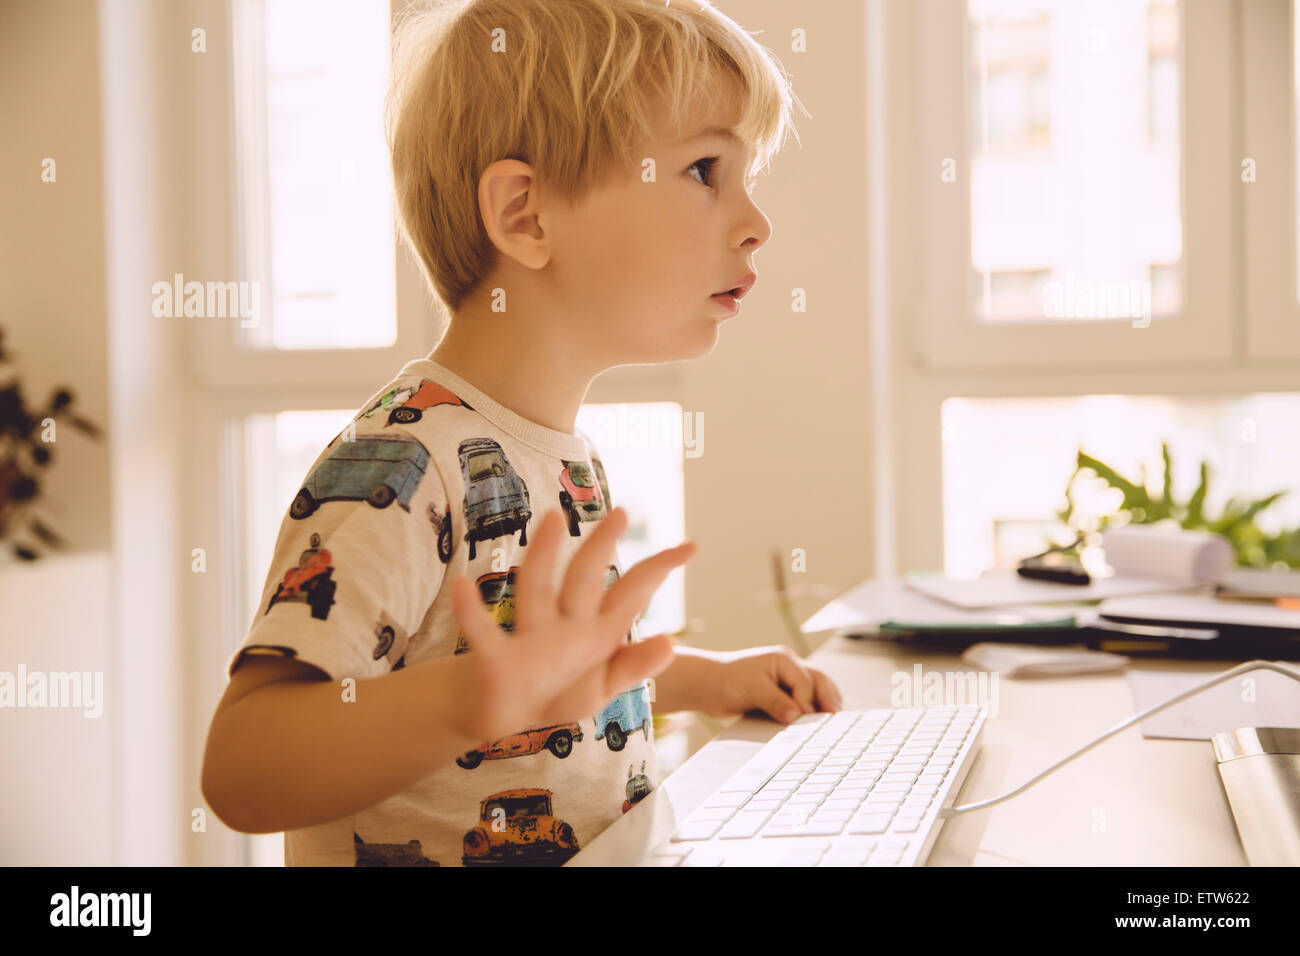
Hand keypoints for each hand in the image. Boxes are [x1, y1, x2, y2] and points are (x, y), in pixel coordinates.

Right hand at [447, 506, 696, 743]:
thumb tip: (670, 643)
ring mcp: (530, 636)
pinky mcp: (498, 660)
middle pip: (585, 577)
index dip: (659, 569)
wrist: (503, 716)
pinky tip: (462, 586)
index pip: (631, 593)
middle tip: (622, 512)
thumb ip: (633, 668)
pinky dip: (471, 612)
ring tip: (549, 519)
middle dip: (603, 546)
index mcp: (594, 631)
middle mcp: (563, 624)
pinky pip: (484, 634)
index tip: (692, 546)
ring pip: (537, 589)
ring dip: (543, 555)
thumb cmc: (554, 692)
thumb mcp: (601, 687)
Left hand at [711, 645, 842, 723]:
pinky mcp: (781, 695)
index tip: (807, 718)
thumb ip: (775, 700)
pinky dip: (812, 710)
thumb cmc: (726, 681)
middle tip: (837, 718)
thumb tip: (796, 715)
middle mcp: (788, 668)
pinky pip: (804, 701)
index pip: (805, 681)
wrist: (707, 685)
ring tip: (834, 721)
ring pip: (816, 690)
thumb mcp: (752, 689)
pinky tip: (817, 723)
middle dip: (829, 698)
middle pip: (819, 681)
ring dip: (825, 703)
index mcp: (783, 660)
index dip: (807, 701)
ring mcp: (786, 681)